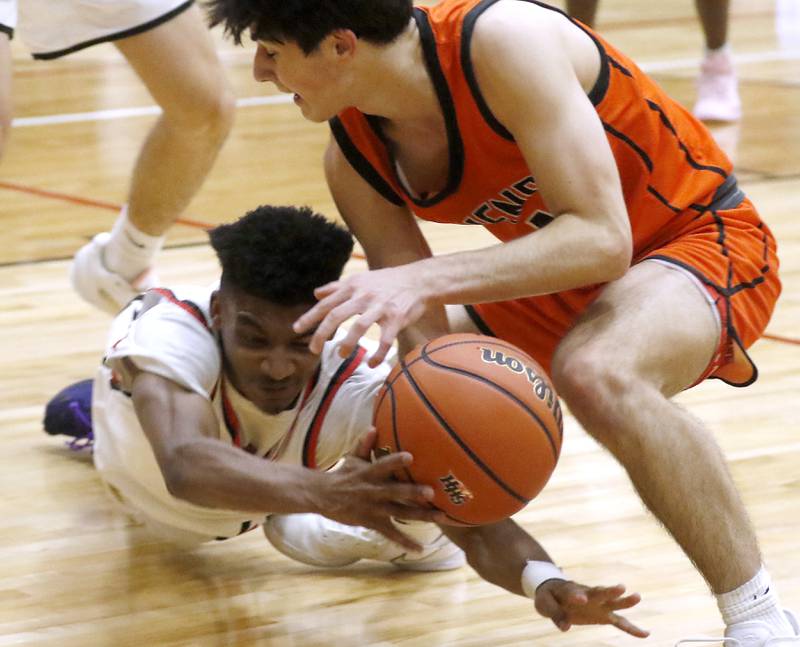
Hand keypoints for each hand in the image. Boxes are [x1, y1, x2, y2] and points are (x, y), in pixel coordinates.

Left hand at [293, 267, 427, 366]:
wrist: (419, 280)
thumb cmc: (387, 282)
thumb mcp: (360, 280)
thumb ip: (337, 287)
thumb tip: (316, 293)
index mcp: (353, 287)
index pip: (326, 303)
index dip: (310, 317)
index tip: (296, 330)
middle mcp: (364, 296)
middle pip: (336, 315)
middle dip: (321, 334)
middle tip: (313, 350)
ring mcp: (380, 307)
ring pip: (358, 327)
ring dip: (347, 343)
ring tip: (340, 354)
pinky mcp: (396, 319)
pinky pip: (385, 340)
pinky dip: (377, 354)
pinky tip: (371, 364)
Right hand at [320, 430, 445, 550]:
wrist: (323, 496)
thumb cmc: (343, 474)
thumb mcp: (352, 458)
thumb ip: (364, 445)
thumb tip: (373, 428)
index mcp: (369, 473)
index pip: (383, 465)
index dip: (395, 462)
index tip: (410, 456)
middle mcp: (374, 491)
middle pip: (396, 492)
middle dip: (413, 493)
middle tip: (431, 493)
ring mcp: (375, 509)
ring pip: (401, 513)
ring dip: (421, 515)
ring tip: (440, 517)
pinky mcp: (373, 523)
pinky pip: (391, 534)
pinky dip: (405, 542)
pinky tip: (419, 549)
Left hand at [534, 580, 648, 637]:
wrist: (555, 592)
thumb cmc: (548, 596)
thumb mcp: (544, 604)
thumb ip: (555, 614)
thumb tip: (565, 627)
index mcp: (570, 590)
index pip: (574, 592)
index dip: (576, 596)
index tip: (580, 599)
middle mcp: (588, 595)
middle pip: (600, 592)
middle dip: (609, 591)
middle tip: (621, 587)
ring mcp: (598, 605)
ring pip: (613, 603)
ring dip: (624, 601)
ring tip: (638, 596)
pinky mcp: (604, 615)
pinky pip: (620, 622)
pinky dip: (631, 628)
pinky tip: (646, 634)